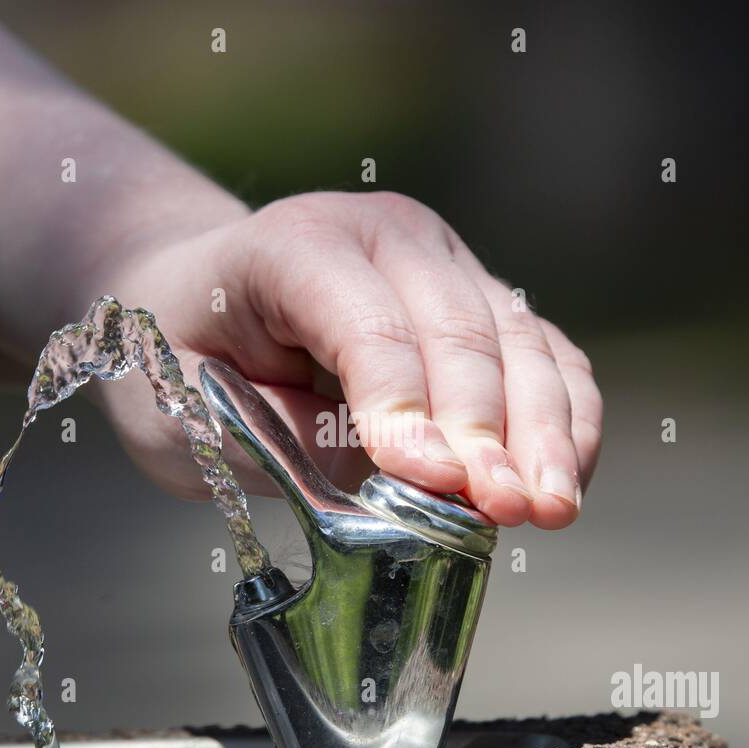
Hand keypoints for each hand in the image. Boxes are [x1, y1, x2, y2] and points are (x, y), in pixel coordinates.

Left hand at [84, 191, 601, 528]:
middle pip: (459, 331)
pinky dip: (565, 418)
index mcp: (295, 244)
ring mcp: (447, 262)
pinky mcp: (483, 302)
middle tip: (506, 510)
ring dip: (543, 432)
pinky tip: (567, 480)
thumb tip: (397, 487)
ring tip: (552, 510)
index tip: (437, 484)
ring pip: (520, 342)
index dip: (405, 406)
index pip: (367, 325)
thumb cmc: (182, 354)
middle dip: (486, 431)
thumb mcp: (181, 405)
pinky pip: (546, 356)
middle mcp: (386, 236)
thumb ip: (276, 439)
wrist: (197, 295)